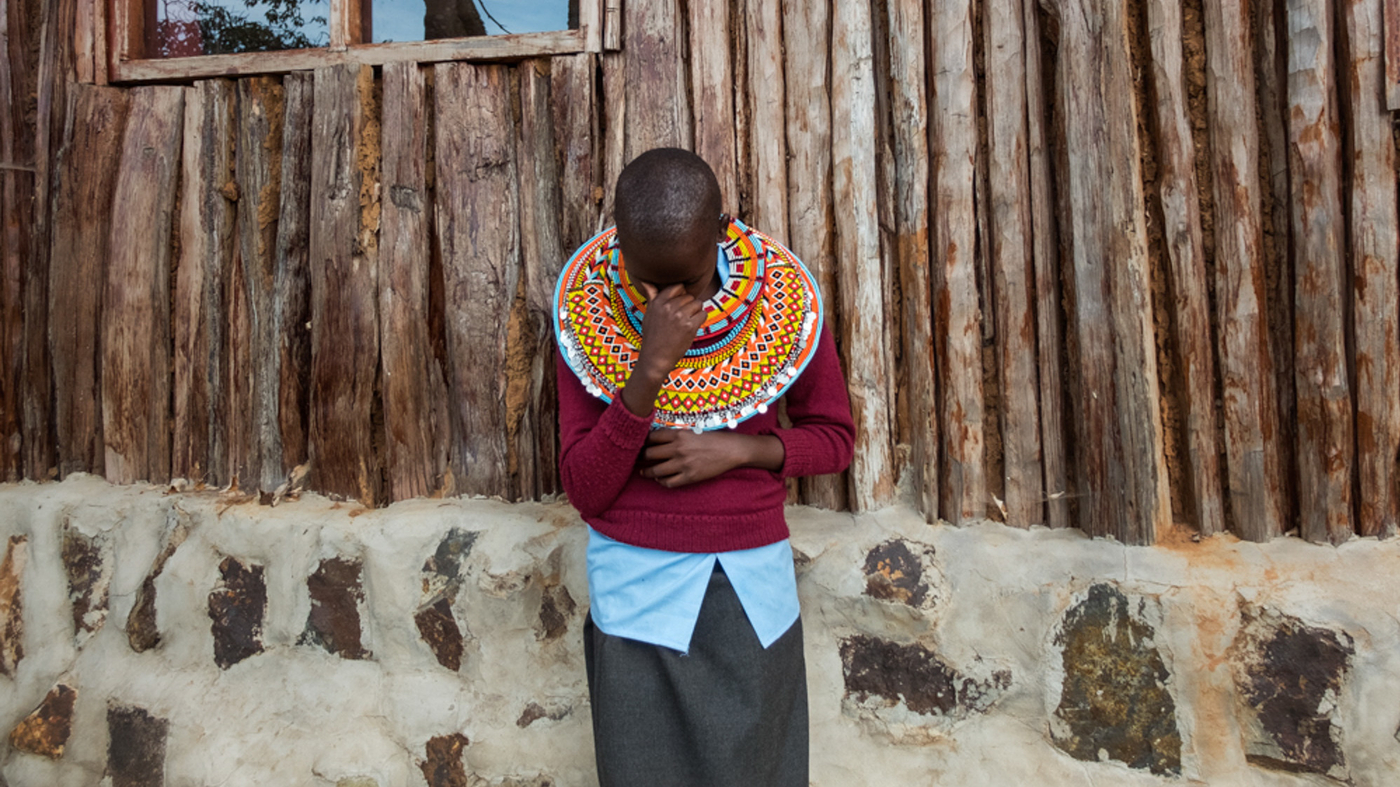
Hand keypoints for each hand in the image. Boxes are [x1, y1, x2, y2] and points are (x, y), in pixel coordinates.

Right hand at [636, 282, 704, 377]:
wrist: (655, 358)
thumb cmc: (652, 336)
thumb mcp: (648, 314)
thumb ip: (651, 296)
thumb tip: (645, 280)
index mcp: (658, 302)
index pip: (677, 287)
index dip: (681, 295)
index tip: (678, 305)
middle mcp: (668, 307)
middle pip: (689, 296)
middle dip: (688, 306)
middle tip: (681, 319)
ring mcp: (679, 316)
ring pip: (697, 303)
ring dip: (695, 312)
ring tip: (686, 323)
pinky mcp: (690, 326)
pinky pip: (703, 314)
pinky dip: (700, 320)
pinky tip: (692, 327)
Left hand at [639, 431, 784, 486]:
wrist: (730, 450)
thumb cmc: (711, 439)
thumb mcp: (691, 431)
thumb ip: (674, 436)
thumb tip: (655, 441)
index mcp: (678, 434)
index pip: (651, 437)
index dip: (642, 442)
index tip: (638, 445)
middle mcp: (678, 448)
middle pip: (649, 454)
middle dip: (641, 457)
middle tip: (636, 459)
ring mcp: (683, 464)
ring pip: (655, 471)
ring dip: (647, 472)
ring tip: (644, 472)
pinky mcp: (689, 476)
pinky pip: (669, 482)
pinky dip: (662, 482)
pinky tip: (661, 479)